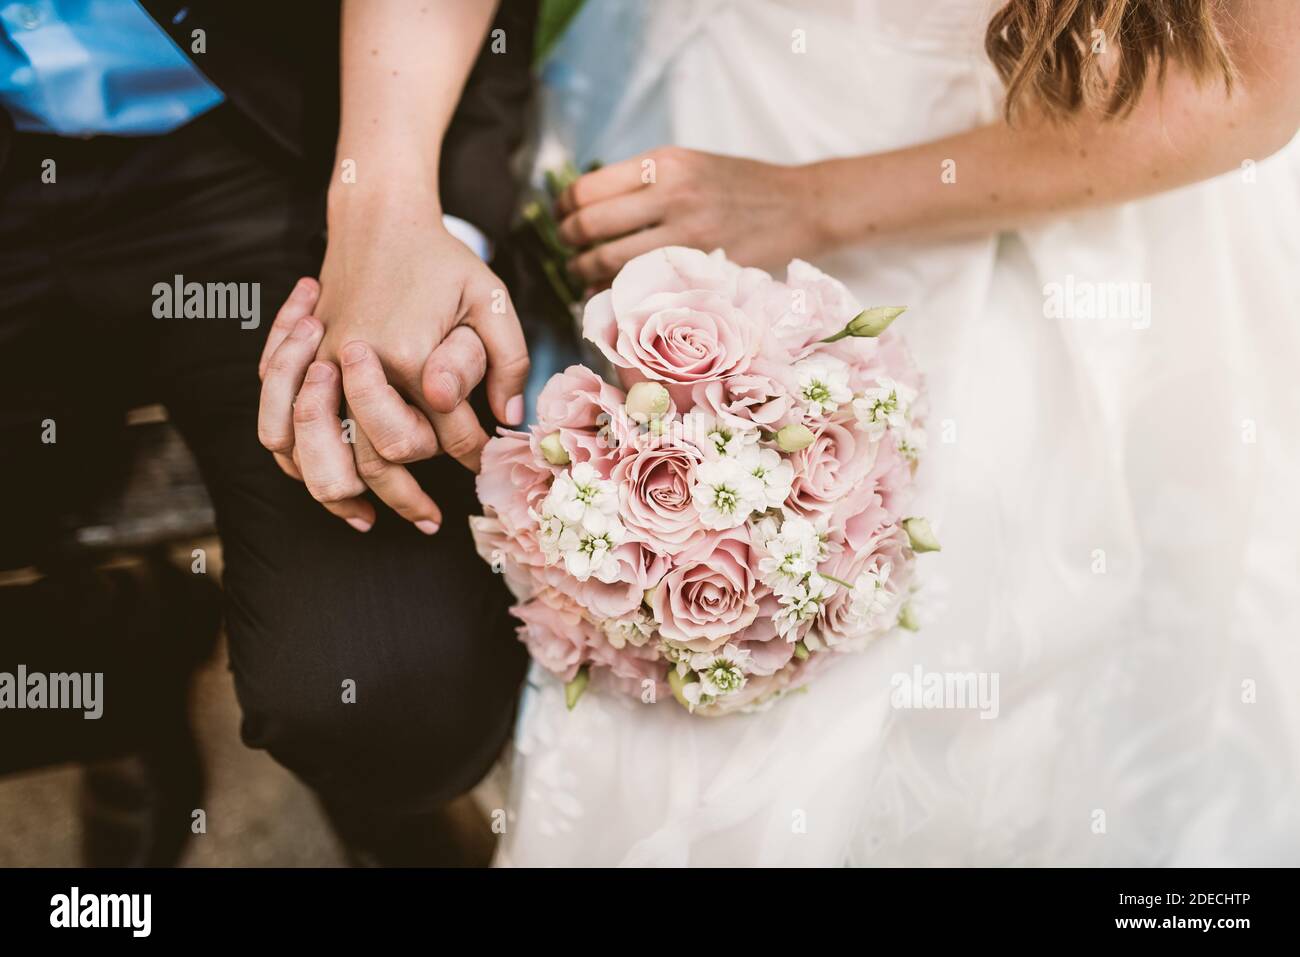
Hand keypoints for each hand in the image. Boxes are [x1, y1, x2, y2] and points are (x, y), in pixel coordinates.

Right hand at [257, 200, 527, 532]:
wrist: (378, 218)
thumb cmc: (441, 259)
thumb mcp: (490, 297)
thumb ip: (508, 358)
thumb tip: (509, 418)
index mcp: (408, 354)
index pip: (442, 434)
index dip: (470, 456)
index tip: (485, 466)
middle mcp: (356, 363)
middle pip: (375, 457)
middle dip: (406, 497)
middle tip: (431, 519)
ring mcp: (319, 362)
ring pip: (315, 451)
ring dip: (341, 495)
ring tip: (368, 522)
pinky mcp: (298, 359)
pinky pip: (278, 424)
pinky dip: (294, 462)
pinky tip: (324, 487)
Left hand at [557, 147, 826, 284]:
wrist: (800, 205)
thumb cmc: (740, 186)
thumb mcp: (689, 164)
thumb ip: (642, 181)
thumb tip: (584, 205)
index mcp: (663, 164)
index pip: (586, 190)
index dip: (563, 209)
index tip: (562, 218)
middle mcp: (672, 196)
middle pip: (589, 228)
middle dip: (569, 245)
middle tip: (570, 251)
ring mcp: (687, 237)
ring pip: (608, 264)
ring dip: (584, 275)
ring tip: (584, 277)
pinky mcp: (701, 270)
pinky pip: (640, 289)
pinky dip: (615, 296)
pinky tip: (612, 296)